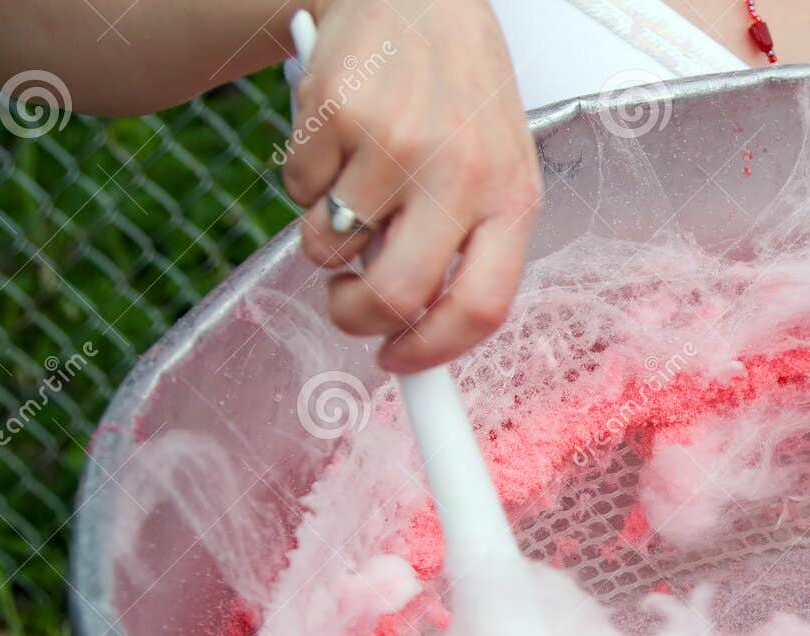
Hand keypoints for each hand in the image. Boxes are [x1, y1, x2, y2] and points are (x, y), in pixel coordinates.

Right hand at [282, 0, 538, 373]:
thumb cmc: (458, 98)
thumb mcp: (492, 169)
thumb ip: (466, 245)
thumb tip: (414, 332)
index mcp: (511, 198)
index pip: (481, 308)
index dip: (432, 354)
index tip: (397, 362)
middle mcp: (459, 173)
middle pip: (395, 295)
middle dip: (356, 317)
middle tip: (345, 305)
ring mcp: (396, 142)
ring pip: (331, 244)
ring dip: (326, 236)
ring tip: (354, 186)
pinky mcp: (336, 111)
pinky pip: (298, 189)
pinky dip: (305, 179)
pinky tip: (339, 138)